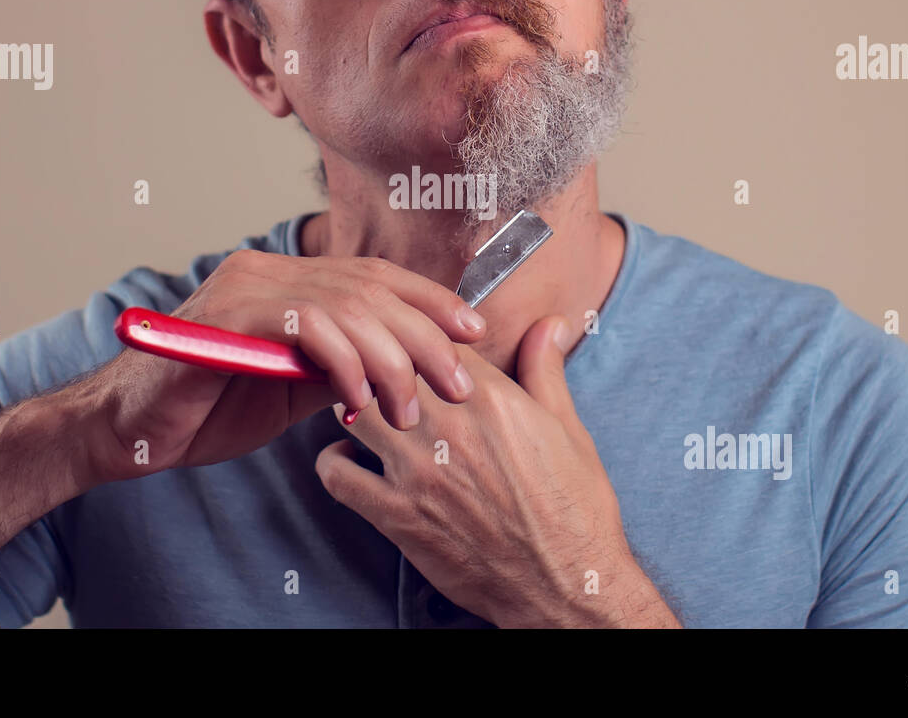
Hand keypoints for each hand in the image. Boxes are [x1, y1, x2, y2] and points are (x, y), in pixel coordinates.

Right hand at [91, 249, 486, 481]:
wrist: (124, 430)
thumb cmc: (206, 409)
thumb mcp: (293, 388)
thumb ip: (341, 368)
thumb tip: (405, 369)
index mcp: (287, 280)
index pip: (374, 276)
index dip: (429, 299)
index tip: (473, 329)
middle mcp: (269, 269)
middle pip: (371, 287)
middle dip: (426, 334)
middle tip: (459, 381)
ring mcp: (245, 286)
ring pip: (347, 305)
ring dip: (391, 360)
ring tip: (412, 409)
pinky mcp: (226, 316)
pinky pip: (306, 328)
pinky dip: (343, 365)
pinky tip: (360, 404)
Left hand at [315, 315, 679, 627]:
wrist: (565, 585)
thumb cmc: (573, 508)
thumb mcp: (569, 429)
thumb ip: (547, 369)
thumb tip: (552, 322)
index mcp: (491, 399)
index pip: (431, 337)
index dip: (419, 335)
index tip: (418, 345)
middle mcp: (448, 428)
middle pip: (383, 366)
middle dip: (379, 363)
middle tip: (378, 370)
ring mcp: (417, 473)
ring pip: (352, 410)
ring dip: (352, 405)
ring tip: (362, 409)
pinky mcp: (396, 516)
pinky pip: (336, 474)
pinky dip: (334, 461)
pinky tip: (352, 459)